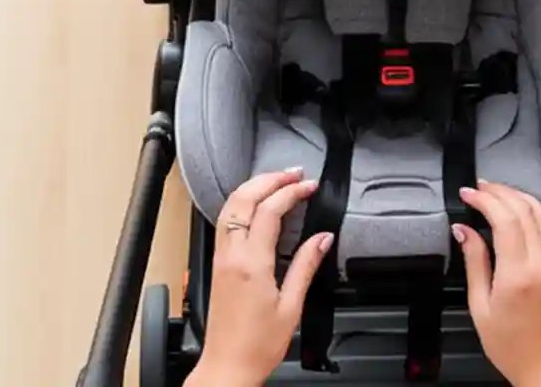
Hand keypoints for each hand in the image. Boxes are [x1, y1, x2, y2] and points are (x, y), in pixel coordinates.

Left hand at [184, 168, 333, 386]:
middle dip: (269, 179)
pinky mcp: (218, 265)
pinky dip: (242, 204)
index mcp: (251, 264)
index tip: (309, 186)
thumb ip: (306, 266)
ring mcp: (221, 259)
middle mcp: (231, 256)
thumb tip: (322, 238)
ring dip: (253, 188)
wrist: (227, 367)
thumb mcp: (292, 306)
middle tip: (294, 173)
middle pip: (244, 199)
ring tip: (276, 181)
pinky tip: (256, 205)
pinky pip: (226, 222)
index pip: (269, 210)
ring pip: (229, 207)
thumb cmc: (257, 345)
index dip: (292, 192)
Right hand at [454, 181, 540, 386]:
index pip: (506, 219)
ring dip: (517, 196)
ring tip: (494, 192)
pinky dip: (529, 210)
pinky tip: (513, 210)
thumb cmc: (510, 345)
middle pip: (525, 209)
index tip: (467, 193)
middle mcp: (539, 264)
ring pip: (540, 214)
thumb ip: (474, 263)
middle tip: (477, 188)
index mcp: (518, 274)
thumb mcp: (479, 305)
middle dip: (499, 191)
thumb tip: (464, 232)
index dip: (485, 199)